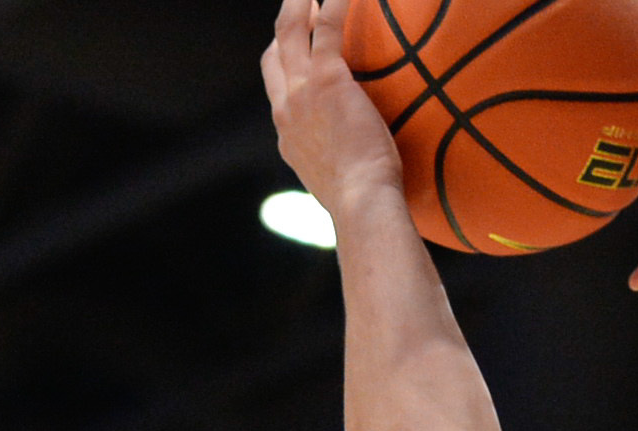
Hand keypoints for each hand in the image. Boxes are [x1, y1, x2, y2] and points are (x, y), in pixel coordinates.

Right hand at [262, 0, 402, 215]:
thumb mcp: (338, 183)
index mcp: (288, 135)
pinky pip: (327, 28)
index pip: (277, 89)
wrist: (361, 204)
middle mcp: (286, 109)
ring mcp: (302, 91)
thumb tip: (363, 166)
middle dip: (286, 25)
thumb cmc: (363, 203)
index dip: (284, 63)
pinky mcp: (327, 79)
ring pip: (292, 30)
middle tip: (302, 5)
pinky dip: (334, 5)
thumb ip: (339, 164)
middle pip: (275, 52)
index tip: (298, 50)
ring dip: (300, 3)